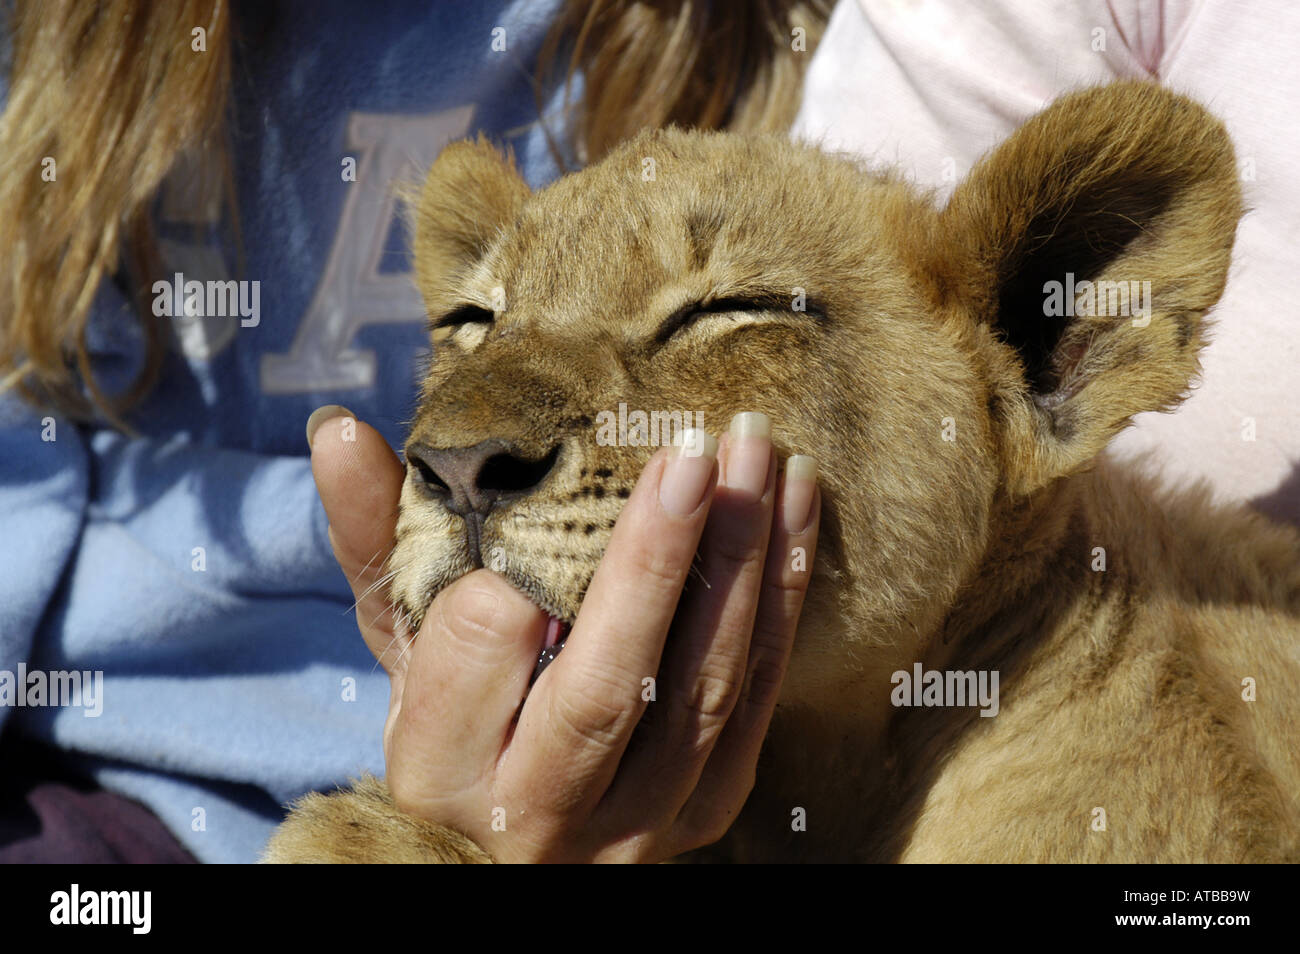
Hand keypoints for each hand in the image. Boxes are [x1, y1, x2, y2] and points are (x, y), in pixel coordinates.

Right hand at [308, 407, 819, 861]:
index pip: (466, 669)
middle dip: (656, 563)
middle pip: (604, 689)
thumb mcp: (402, 636)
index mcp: (442, 766)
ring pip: (701, 690)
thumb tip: (338, 431)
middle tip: (693, 452)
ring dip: (740, 564)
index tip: (533, 519)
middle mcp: (540, 809)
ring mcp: (638, 819)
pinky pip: (756, 698)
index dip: (498, 602)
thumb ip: (375, 538)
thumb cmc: (453, 715)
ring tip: (758, 456)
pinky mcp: (709, 803)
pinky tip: (793, 508)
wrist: (517, 832)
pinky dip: (780, 597)